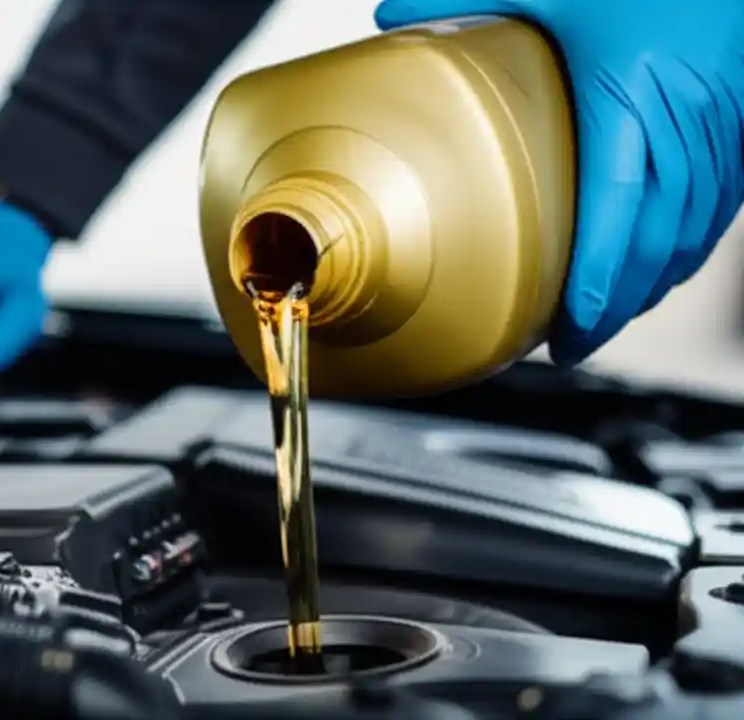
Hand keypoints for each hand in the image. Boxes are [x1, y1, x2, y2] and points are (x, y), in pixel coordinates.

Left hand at [375, 0, 743, 363]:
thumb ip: (463, 0)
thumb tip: (386, 19)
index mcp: (629, 91)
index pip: (616, 209)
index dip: (599, 281)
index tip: (571, 328)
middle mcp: (683, 118)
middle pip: (658, 240)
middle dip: (619, 306)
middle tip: (573, 347)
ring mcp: (722, 124)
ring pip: (694, 230)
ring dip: (653, 285)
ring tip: (605, 322)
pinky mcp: (740, 122)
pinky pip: (721, 205)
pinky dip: (688, 248)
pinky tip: (658, 270)